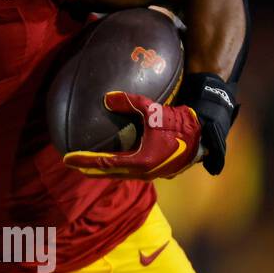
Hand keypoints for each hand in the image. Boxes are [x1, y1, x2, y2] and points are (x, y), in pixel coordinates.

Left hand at [62, 91, 202, 179]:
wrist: (205, 136)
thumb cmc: (180, 124)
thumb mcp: (154, 111)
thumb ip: (130, 103)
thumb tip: (106, 98)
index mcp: (141, 161)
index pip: (104, 163)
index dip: (84, 160)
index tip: (67, 158)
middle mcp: (143, 172)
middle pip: (109, 173)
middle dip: (89, 168)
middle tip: (72, 162)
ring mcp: (151, 174)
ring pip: (119, 174)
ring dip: (102, 170)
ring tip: (87, 164)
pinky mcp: (157, 171)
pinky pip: (129, 171)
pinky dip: (116, 168)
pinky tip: (112, 160)